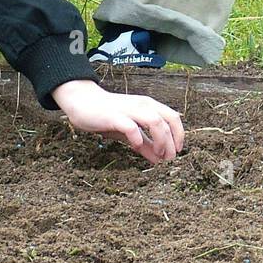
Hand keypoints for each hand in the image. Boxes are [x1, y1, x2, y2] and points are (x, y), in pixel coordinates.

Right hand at [51, 79, 184, 163]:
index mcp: (149, 106)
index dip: (179, 135)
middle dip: (172, 142)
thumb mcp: (131, 132)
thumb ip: (146, 144)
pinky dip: (138, 139)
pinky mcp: (115, 116)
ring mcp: (130, 110)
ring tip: (158, 155)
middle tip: (169, 159)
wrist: (83, 102)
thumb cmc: (108, 116)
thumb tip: (159, 160)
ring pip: (155, 122)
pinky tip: (136, 147)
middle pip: (168, 121)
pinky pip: (132, 127)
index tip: (176, 152)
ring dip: (161, 141)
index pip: (173, 117)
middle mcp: (143, 105)